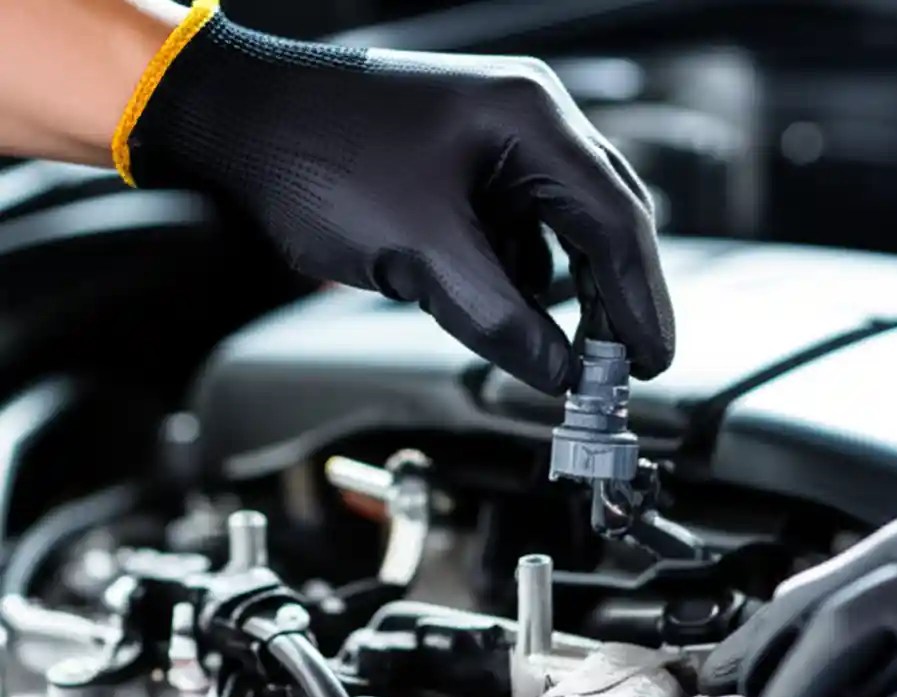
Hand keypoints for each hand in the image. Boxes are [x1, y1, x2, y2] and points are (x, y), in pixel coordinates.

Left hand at [119, 7, 672, 393]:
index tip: (651, 362)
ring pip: (561, 229)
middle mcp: (530, 119)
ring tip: (566, 354)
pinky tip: (509, 310)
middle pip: (604, 221)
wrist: (241, 121)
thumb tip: (557, 374)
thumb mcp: (422, 255)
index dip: (641, 302)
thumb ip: (502, 320)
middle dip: (613, 300)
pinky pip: (518, 226)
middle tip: (623, 367)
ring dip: (565, 292)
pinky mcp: (471, 161)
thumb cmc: (320, 157)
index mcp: (533, 122)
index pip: (618, 222)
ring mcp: (500, 137)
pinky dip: (521, 274)